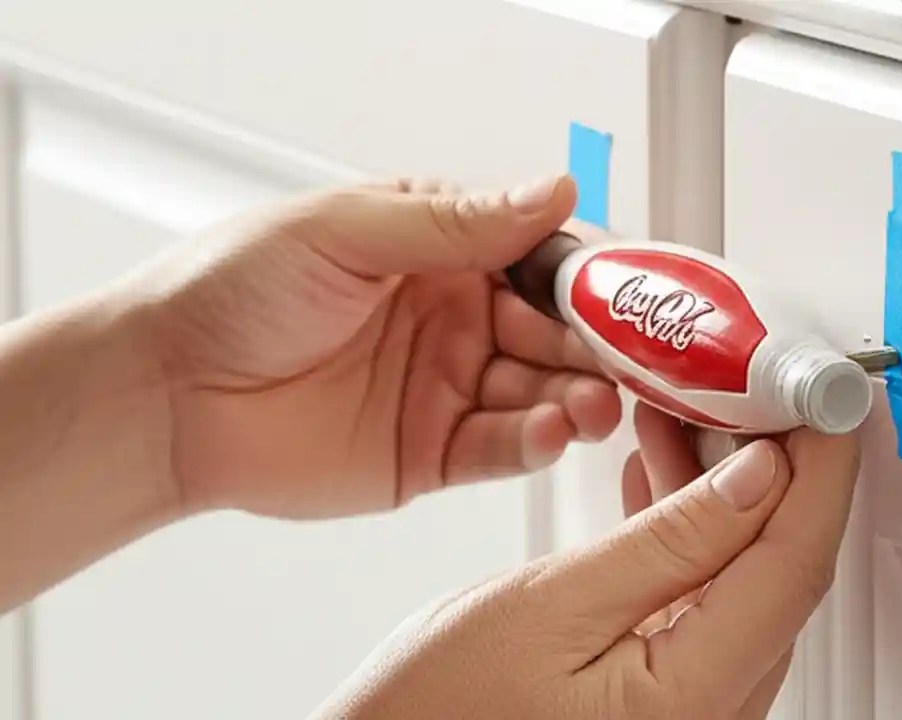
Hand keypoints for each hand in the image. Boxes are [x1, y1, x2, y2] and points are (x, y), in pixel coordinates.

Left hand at [141, 175, 621, 517]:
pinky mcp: (432, 454)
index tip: (633, 294)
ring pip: (541, 393)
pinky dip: (534, 442)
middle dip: (599, 348)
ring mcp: (449, 387)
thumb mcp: (348, 230)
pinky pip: (501, 449)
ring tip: (595, 404)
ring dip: (579, 398)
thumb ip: (456, 222)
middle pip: (557, 332)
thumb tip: (552, 189)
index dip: (591, 278)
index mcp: (443, 250)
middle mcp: (458, 318)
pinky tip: (550, 431)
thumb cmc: (235, 290)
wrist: (165, 390)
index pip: (542, 258)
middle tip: (634, 361)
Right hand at [310, 407, 861, 718]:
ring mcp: (690, 710)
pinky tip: (665, 481)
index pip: (792, 564)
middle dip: (778, 469)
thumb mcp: (550, 606)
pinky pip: (704, 602)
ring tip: (693, 414)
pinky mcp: (662, 697)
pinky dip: (692, 534)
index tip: (826, 401)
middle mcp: (712, 716)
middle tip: (758, 390)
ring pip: (743, 580)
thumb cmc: (437, 712)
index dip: (820, 473)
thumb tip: (755, 476)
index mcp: (693, 701)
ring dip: (729, 493)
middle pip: (779, 570)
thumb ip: (666, 544)